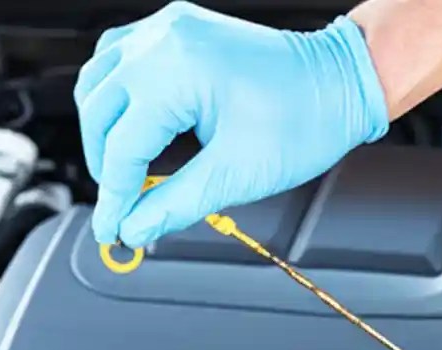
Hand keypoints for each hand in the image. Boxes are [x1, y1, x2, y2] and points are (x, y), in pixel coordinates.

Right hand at [73, 1, 388, 247]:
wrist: (344, 81)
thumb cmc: (308, 117)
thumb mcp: (238, 174)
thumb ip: (176, 203)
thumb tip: (137, 227)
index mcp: (176, 71)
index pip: (122, 145)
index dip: (114, 195)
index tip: (112, 229)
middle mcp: (164, 40)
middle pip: (97, 110)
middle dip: (105, 164)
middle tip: (121, 206)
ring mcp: (168, 28)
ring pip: (99, 79)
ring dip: (104, 127)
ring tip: (123, 170)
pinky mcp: (178, 28)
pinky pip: (122, 57)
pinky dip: (118, 94)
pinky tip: (131, 122)